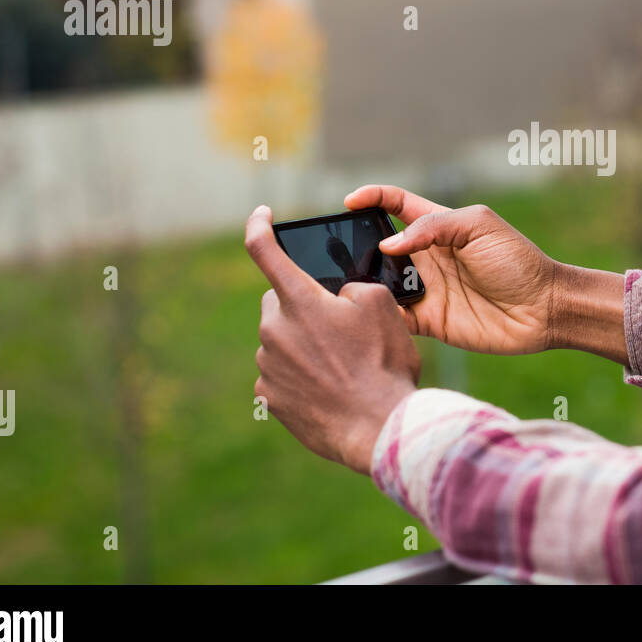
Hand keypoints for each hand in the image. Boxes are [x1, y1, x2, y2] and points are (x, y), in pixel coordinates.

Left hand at [245, 205, 419, 472]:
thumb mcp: (381, 306)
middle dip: (302, 306)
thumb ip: (351, 287)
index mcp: (299, 300)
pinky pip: (280, 374)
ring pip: (281, 340)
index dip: (258, 225)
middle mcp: (274, 330)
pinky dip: (300, 374)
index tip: (261, 213)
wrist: (378, 428)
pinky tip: (329, 388)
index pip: (263, 250)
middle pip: (279, 302)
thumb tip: (337, 296)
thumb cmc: (383, 364)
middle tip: (338, 326)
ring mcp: (268, 366)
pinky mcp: (269, 398)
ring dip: (304, 343)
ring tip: (343, 365)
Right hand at [344, 185, 562, 354]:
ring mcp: (426, 290)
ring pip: (381, 284)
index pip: (396, 204)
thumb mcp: (478, 226)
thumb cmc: (517, 260)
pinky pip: (395, 319)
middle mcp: (426, 257)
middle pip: (379, 247)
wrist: (544, 309)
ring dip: (363, 283)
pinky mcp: (429, 321)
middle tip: (336, 251)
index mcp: (438, 226)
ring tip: (345, 284)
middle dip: (356, 246)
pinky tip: (369, 314)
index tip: (348, 202)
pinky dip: (380, 317)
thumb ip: (433, 227)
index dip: (372, 198)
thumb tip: (389, 244)